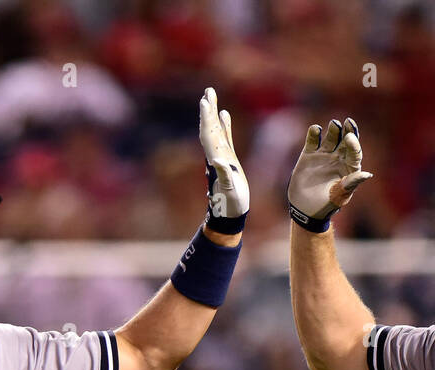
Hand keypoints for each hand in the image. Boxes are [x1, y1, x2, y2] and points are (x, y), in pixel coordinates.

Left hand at [199, 86, 248, 232]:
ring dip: (213, 113)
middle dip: (208, 110)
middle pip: (210, 128)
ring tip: (211, 96)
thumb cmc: (230, 205)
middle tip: (208, 91)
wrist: (230, 214)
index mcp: (215, 160)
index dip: (206, 119)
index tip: (204, 102)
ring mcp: (222, 156)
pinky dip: (225, 125)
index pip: (209, 135)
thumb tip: (218, 160)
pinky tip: (224, 114)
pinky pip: (226, 138)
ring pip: (216, 130)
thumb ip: (223, 175)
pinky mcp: (229, 159)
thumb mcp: (228, 191)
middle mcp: (216, 155)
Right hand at [287, 117, 372, 232]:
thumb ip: (351, 184)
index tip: (350, 138)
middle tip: (348, 123)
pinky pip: (313, 141)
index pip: (354, 152)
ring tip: (335, 125)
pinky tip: (315, 129)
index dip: (353, 144)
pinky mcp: (309, 155)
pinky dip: (314, 133)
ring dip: (334, 130)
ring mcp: (324, 155)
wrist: (305, 209)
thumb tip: (367, 174)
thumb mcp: (339, 195)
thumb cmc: (326, 205)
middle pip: (345, 141)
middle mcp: (338, 159)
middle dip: (348, 131)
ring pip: (331, 138)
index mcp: (349, 168)